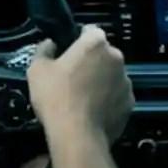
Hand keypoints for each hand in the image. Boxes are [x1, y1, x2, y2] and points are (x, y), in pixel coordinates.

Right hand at [27, 25, 133, 143]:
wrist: (78, 135)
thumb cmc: (56, 96)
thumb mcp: (37, 70)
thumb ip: (44, 50)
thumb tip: (50, 44)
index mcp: (95, 42)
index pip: (90, 32)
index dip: (78, 41)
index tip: (68, 55)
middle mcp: (116, 57)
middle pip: (103, 54)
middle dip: (92, 62)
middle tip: (74, 78)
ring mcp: (126, 81)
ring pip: (112, 76)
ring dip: (102, 81)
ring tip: (84, 99)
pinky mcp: (130, 103)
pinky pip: (117, 96)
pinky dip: (109, 101)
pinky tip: (94, 113)